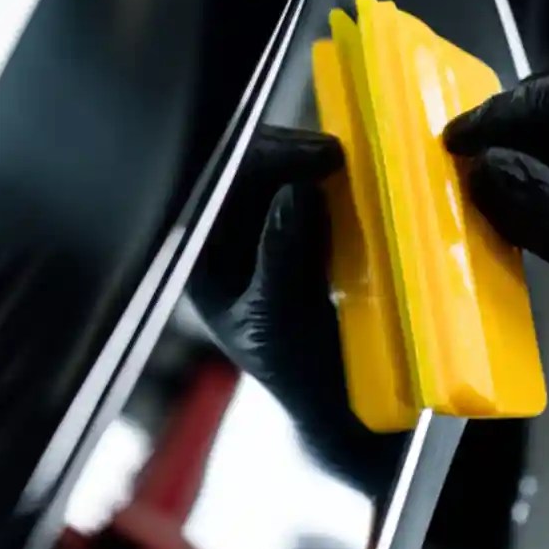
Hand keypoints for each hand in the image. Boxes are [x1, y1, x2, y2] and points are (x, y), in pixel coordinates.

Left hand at [187, 125, 397, 490]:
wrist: (332, 395)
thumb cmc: (290, 369)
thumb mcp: (279, 320)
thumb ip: (281, 258)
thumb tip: (296, 192)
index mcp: (199, 254)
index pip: (210, 187)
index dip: (247, 161)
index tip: (297, 159)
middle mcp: (224, 231)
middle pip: (240, 165)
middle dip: (282, 153)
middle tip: (333, 155)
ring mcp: (263, 223)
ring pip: (275, 168)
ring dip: (307, 159)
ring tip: (344, 164)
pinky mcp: (301, 224)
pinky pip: (307, 184)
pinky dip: (328, 177)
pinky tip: (349, 177)